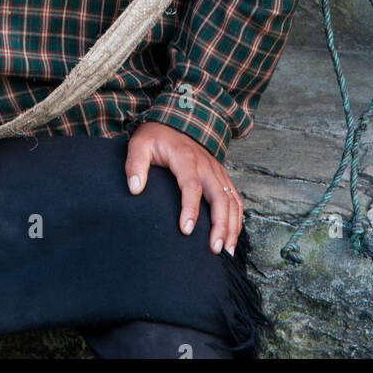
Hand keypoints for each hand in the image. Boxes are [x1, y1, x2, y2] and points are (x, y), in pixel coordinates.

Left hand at [125, 121, 242, 255]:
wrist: (176, 120)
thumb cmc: (156, 137)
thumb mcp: (139, 144)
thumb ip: (135, 165)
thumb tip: (135, 189)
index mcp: (185, 157)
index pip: (192, 185)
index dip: (190, 209)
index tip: (186, 230)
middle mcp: (206, 165)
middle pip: (219, 196)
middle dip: (220, 225)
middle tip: (214, 249)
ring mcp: (217, 171)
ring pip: (231, 200)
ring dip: (232, 226)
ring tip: (226, 252)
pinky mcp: (222, 176)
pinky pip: (235, 199)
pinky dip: (237, 219)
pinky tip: (232, 238)